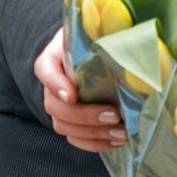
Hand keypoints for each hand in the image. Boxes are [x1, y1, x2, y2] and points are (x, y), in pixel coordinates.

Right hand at [34, 27, 126, 152]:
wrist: (86, 51)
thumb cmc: (92, 39)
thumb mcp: (93, 32)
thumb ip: (103, 34)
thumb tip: (132, 41)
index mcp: (52, 58)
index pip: (45, 69)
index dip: (56, 85)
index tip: (73, 95)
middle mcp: (50, 85)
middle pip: (55, 106)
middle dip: (84, 116)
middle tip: (113, 115)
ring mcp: (58, 106)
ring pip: (65, 126)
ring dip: (93, 134)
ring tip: (121, 133)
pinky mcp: (70, 122)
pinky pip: (76, 138)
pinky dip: (95, 143)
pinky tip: (116, 141)